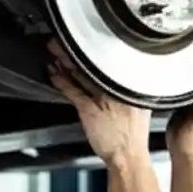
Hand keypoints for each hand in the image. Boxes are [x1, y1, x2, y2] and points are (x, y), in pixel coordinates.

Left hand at [46, 40, 151, 167]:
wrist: (129, 156)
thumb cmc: (132, 134)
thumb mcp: (138, 105)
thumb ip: (128, 89)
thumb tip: (117, 75)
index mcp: (132, 85)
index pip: (112, 59)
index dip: (96, 45)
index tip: (86, 35)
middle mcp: (119, 88)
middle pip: (95, 61)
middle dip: (77, 47)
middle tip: (64, 35)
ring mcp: (104, 98)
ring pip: (82, 72)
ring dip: (65, 59)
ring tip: (54, 48)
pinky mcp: (90, 109)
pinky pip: (73, 90)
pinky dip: (61, 81)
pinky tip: (53, 73)